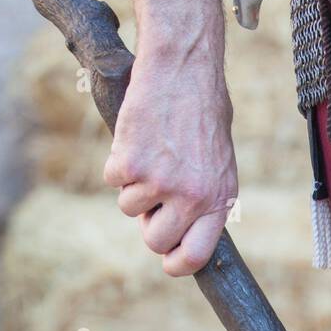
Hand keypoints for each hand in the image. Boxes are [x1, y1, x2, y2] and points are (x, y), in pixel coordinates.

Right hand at [104, 47, 237, 277]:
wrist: (183, 66)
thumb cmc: (202, 112)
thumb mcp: (218, 162)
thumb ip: (204, 200)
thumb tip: (182, 236)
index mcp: (218, 200)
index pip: (195, 256)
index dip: (176, 264)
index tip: (167, 261)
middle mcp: (191, 197)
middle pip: (154, 241)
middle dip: (148, 223)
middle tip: (153, 195)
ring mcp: (160, 182)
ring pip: (128, 208)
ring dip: (132, 185)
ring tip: (152, 151)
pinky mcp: (131, 163)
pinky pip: (112, 179)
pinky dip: (117, 160)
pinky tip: (137, 136)